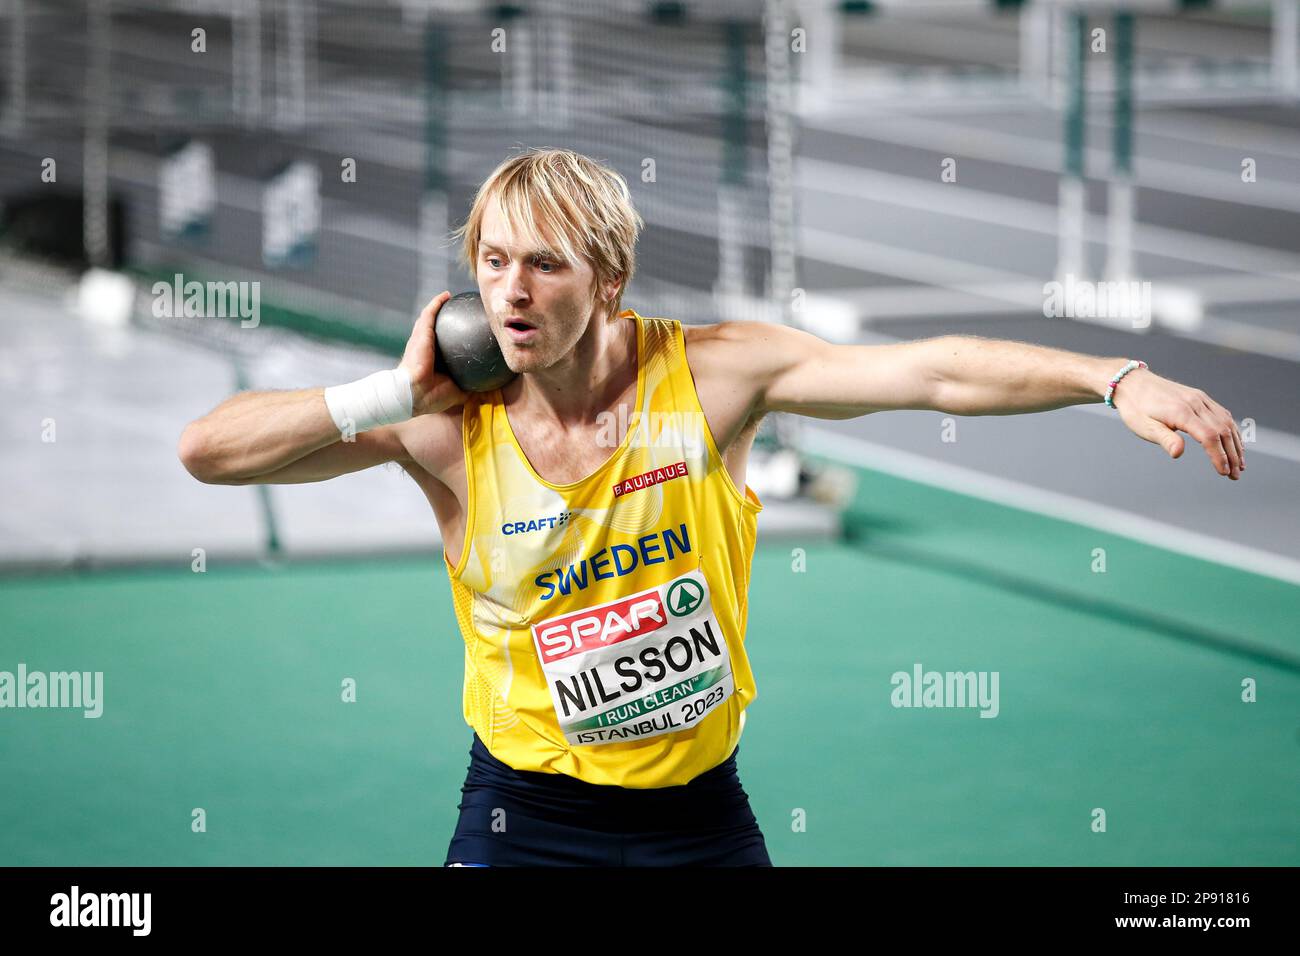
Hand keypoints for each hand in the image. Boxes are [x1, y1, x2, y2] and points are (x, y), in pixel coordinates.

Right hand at [400, 291, 468, 415]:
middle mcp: (424, 347)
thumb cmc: (433, 396)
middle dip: (444, 318)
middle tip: (458, 311)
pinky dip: (437, 302)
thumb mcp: (457, 393)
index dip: (450, 338)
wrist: (415, 393)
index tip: (463, 333)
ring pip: (428, 317)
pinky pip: (430, 313)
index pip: (442, 346)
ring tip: (450, 297)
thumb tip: (486, 388)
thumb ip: (469, 388)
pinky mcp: (421, 332)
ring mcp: (420, 338)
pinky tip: (447, 295)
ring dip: (438, 305)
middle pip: (433, 328)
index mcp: (432, 361)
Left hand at [1112, 368, 1244, 478]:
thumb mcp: (1144, 427)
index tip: (1223, 472)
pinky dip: (1231, 431)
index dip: (1218, 456)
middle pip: (1222, 431)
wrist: (1132, 382)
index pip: (1208, 437)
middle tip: (1235, 476)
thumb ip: (1164, 439)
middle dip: (1232, 455)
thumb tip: (1177, 453)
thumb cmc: (1136, 408)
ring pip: (1226, 422)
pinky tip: (1234, 444)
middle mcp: (1195, 403)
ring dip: (1235, 444)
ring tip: (1239, 465)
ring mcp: (1200, 398)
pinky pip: (1222, 414)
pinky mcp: (1200, 397)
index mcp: (1181, 412)